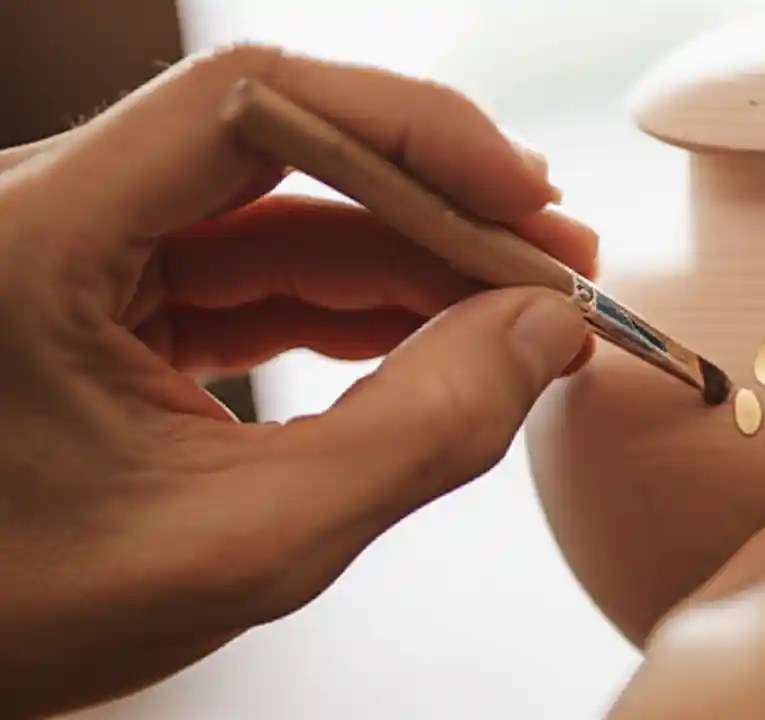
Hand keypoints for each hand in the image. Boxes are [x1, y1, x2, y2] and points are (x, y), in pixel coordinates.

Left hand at [0, 45, 594, 715]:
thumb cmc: (18, 614)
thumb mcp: (243, 546)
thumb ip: (413, 436)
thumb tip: (538, 333)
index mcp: (36, 243)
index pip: (251, 104)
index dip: (411, 129)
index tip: (522, 195)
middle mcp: (52, 213)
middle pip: (290, 154)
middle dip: (441, 208)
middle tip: (557, 267)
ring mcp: (86, 249)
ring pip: (291, 215)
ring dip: (418, 259)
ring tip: (523, 310)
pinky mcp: (118, 295)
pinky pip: (265, 272)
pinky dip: (365, 304)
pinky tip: (444, 336)